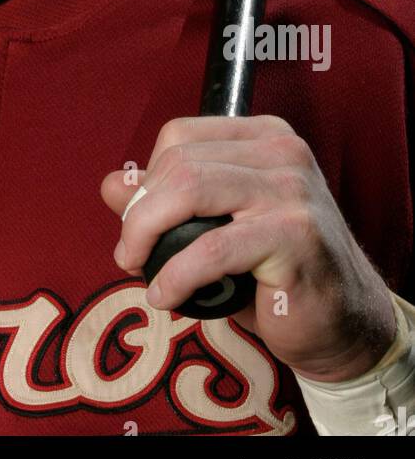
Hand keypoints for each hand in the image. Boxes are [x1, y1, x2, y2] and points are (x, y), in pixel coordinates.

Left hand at [100, 114, 397, 381]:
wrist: (347, 323)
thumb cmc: (277, 273)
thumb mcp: (217, 228)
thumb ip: (165, 203)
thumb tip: (111, 184)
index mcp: (263, 137)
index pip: (179, 136)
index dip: (146, 179)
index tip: (138, 219)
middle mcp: (282, 152)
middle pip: (179, 163)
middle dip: (139, 213)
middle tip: (130, 254)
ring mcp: (292, 190)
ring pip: (189, 192)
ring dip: (148, 235)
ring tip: (142, 270)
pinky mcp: (295, 236)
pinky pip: (212, 248)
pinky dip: (176, 274)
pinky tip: (167, 296)